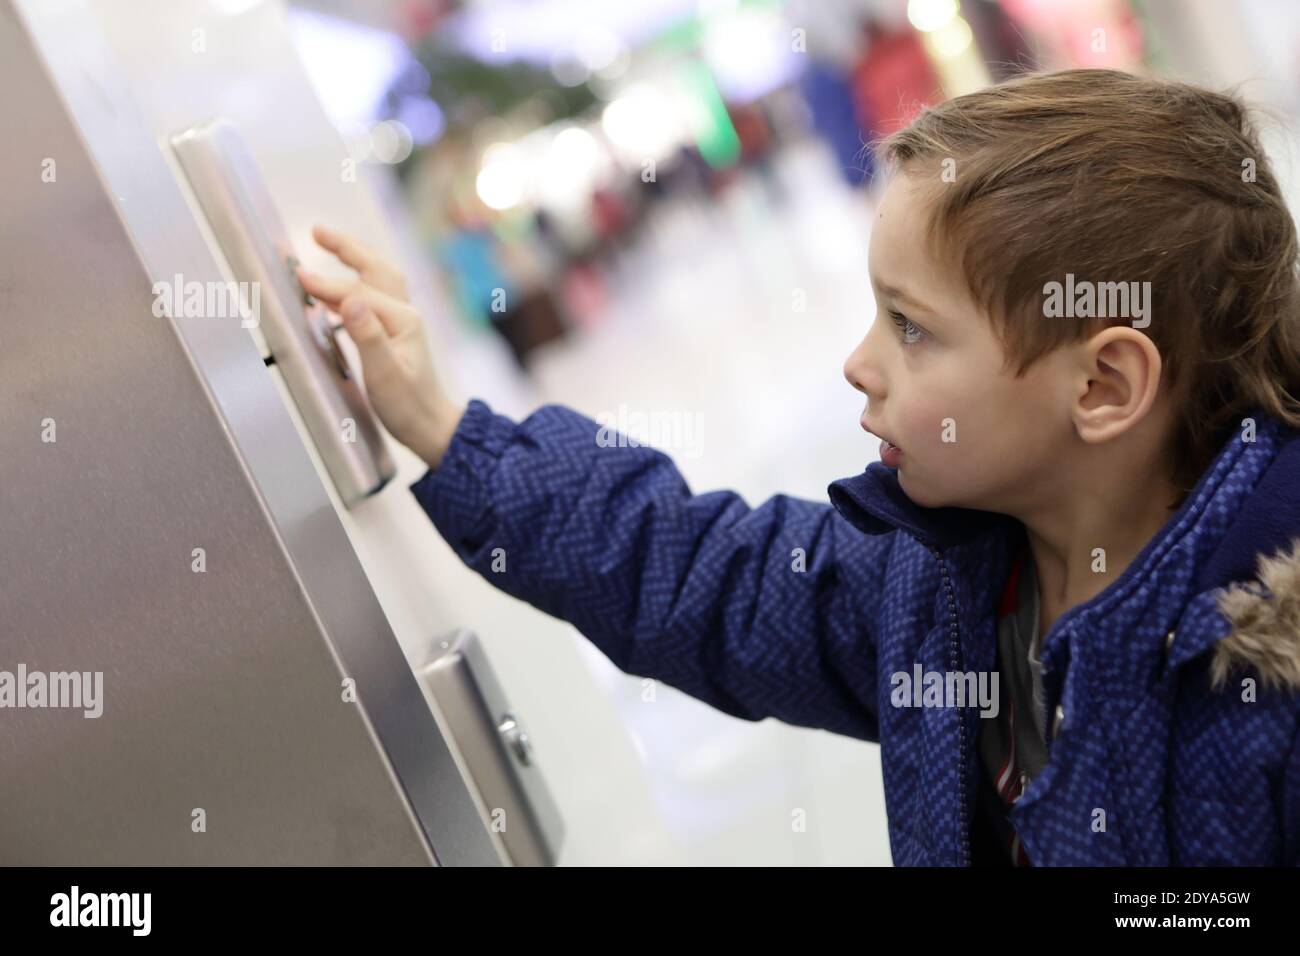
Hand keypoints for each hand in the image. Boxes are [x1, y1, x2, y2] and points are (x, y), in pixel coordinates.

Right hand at [297, 225, 463, 468]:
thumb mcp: (384, 374)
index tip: (298, 276)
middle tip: (317, 231)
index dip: (327, 284)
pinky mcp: (394, 334)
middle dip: (348, 248)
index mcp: (403, 320)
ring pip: (377, 280)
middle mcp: (404, 315)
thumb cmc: (408, 405)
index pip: (358, 292)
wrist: (431, 426)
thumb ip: (367, 335)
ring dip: (352, 260)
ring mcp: (401, 323)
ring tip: (324, 245)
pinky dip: (351, 287)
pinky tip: (333, 295)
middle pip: (375, 269)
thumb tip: (350, 298)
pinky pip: (372, 299)